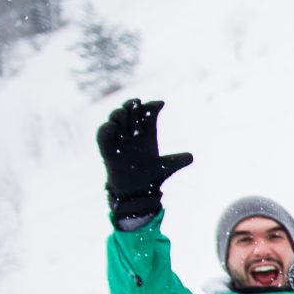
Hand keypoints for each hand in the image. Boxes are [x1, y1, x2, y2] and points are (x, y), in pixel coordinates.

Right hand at [95, 97, 191, 225]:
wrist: (136, 191)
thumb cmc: (151, 176)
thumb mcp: (165, 167)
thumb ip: (176, 161)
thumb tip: (191, 157)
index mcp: (147, 134)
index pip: (149, 114)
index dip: (153, 106)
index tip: (161, 103)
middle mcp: (132, 134)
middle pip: (131, 113)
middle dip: (133, 105)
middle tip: (137, 102)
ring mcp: (119, 140)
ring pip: (116, 120)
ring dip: (119, 114)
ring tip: (123, 112)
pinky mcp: (107, 150)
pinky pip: (103, 137)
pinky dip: (106, 130)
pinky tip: (112, 126)